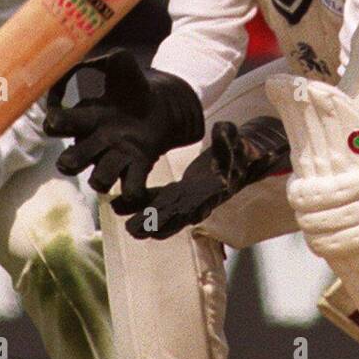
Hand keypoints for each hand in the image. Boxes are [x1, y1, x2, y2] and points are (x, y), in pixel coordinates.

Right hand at [43, 49, 203, 212]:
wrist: (165, 101)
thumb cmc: (134, 85)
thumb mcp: (118, 62)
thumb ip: (95, 60)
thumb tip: (70, 64)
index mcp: (85, 119)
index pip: (55, 127)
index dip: (55, 120)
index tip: (63, 108)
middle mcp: (95, 143)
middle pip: (68, 164)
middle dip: (73, 158)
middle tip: (91, 143)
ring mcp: (116, 158)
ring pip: (98, 182)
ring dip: (104, 175)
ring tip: (120, 154)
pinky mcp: (139, 166)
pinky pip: (131, 191)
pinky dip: (133, 193)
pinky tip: (139, 172)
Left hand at [126, 114, 290, 239]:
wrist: (239, 160)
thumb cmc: (238, 151)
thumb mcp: (236, 142)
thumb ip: (228, 137)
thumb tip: (222, 129)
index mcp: (212, 191)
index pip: (195, 205)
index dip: (180, 214)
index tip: (165, 222)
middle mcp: (198, 200)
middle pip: (175, 216)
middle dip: (156, 224)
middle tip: (135, 230)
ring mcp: (187, 199)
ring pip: (163, 212)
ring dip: (144, 218)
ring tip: (123, 220)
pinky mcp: (178, 193)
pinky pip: (157, 201)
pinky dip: (140, 204)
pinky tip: (119, 205)